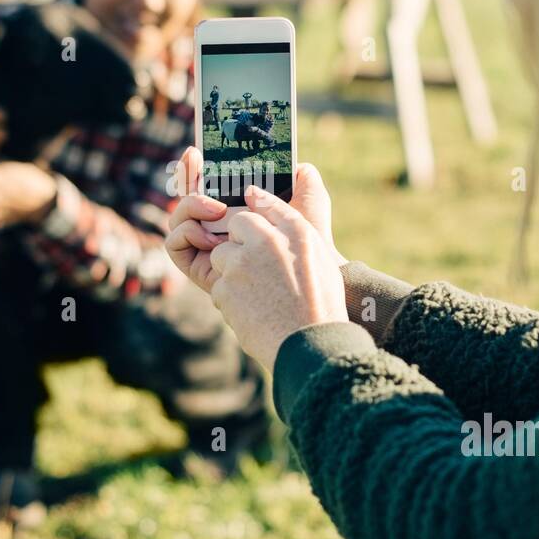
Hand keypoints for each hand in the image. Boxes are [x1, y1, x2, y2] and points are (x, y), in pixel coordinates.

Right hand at [165, 146, 345, 293]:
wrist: (309, 271)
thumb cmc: (310, 239)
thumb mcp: (309, 199)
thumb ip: (303, 176)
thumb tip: (292, 163)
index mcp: (235, 209)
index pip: (207, 185)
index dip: (197, 168)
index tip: (197, 151)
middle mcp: (216, 226)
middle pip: (187, 198)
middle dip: (185, 175)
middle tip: (194, 159)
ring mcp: (204, 245)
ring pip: (178, 218)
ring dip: (191, 205)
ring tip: (217, 208)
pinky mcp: (197, 267)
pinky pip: (175, 244)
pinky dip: (187, 232)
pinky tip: (211, 236)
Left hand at [207, 184, 348, 370]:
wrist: (310, 344)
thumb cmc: (318, 298)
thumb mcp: (312, 249)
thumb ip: (283, 216)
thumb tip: (252, 193)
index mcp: (291, 230)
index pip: (255, 211)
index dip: (254, 232)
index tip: (262, 249)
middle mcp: (264, 243)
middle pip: (234, 234)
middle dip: (240, 251)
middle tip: (264, 276)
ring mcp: (240, 268)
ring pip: (222, 260)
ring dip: (234, 276)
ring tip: (262, 297)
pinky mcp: (225, 292)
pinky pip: (219, 288)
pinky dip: (231, 300)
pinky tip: (255, 312)